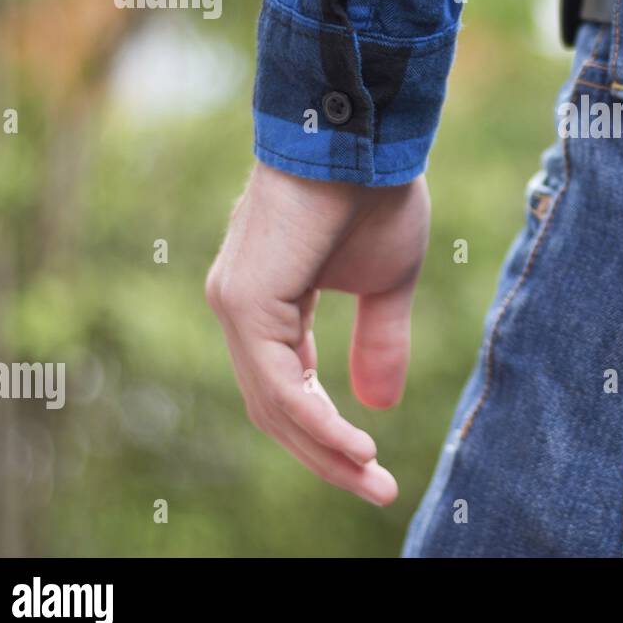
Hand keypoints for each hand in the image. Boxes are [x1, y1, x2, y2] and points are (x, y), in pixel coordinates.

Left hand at [205, 162, 429, 504]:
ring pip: (273, 404)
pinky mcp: (245, 301)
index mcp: (268, 302)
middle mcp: (240, 307)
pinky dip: (318, 422)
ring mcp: (235, 304)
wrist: (363, 133)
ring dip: (325, 449)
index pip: (288, 387)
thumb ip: (379, 341)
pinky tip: (355, 445)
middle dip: (327, 454)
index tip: (375, 465)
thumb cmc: (376, 192)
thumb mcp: (387, 282)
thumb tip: (378, 405)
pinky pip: (279, 384)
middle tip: (378, 489)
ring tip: (372, 478)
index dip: (330, 431)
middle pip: (276, 408)